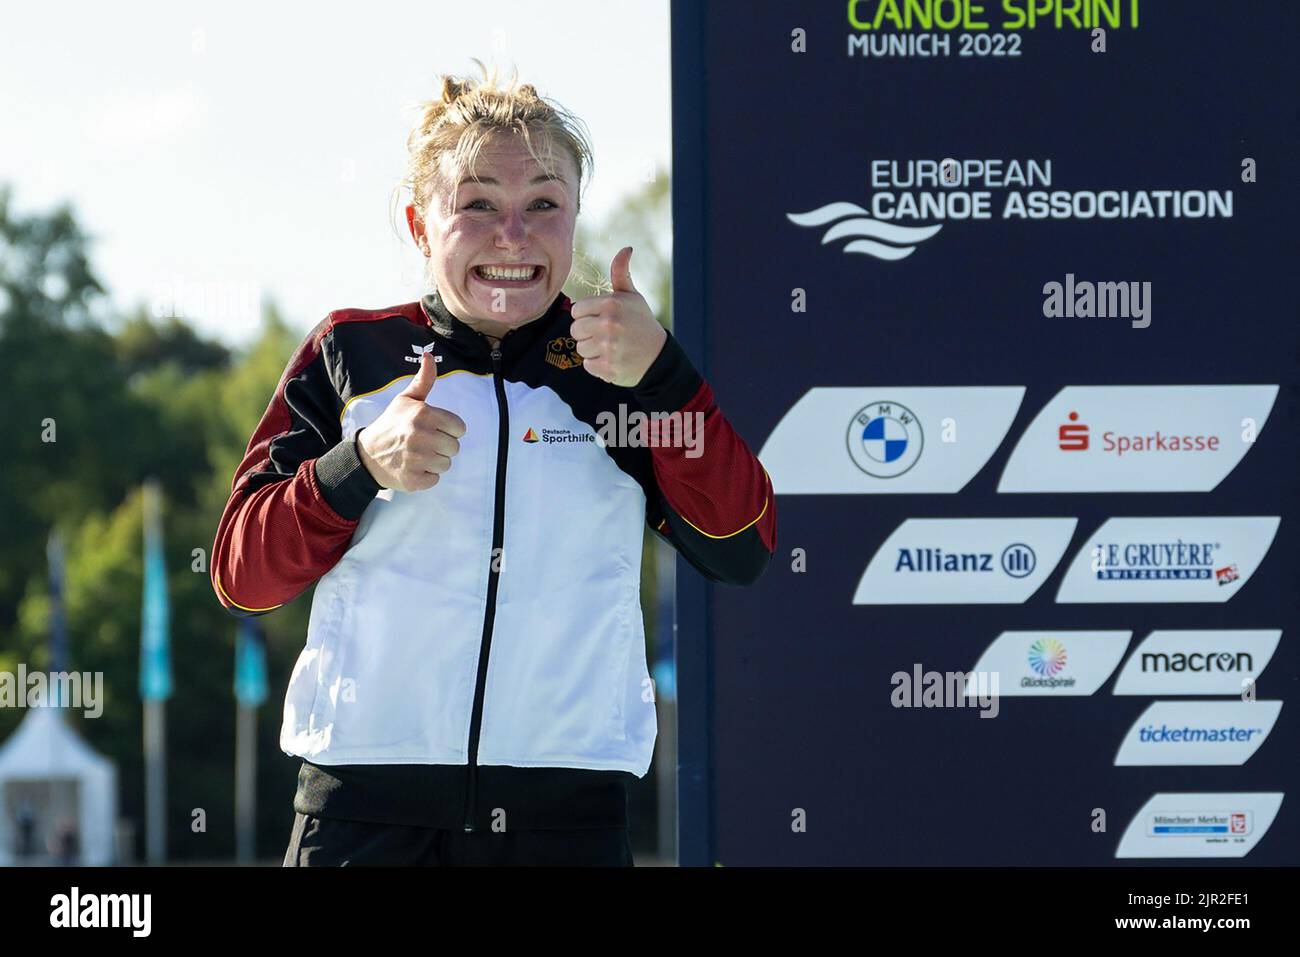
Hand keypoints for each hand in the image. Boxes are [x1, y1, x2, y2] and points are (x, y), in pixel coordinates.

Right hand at [356, 352, 465, 491]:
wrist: (367, 455)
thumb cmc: (392, 424)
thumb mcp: (407, 400)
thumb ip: (424, 380)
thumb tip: (430, 354)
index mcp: (423, 415)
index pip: (460, 428)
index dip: (449, 430)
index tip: (434, 429)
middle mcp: (420, 436)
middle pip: (455, 448)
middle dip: (442, 446)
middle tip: (424, 443)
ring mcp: (415, 459)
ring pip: (446, 464)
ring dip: (435, 462)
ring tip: (418, 455)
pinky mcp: (413, 479)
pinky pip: (435, 480)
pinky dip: (426, 476)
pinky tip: (413, 467)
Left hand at [569, 246, 666, 386]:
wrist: (658, 356)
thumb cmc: (641, 323)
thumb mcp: (632, 296)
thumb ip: (621, 273)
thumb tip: (626, 248)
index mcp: (611, 304)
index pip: (577, 310)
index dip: (587, 316)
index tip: (602, 319)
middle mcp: (608, 324)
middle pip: (575, 330)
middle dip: (588, 333)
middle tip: (606, 335)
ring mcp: (608, 347)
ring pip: (581, 348)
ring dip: (593, 350)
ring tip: (611, 347)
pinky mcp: (608, 367)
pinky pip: (588, 365)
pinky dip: (598, 365)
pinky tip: (612, 359)